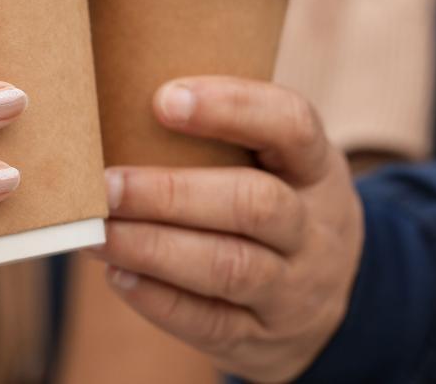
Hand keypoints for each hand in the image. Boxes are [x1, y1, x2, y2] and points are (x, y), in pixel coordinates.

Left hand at [89, 76, 363, 382]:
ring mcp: (294, 289)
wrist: (336, 297)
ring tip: (98, 233)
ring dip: (154, 248)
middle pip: (254, 205)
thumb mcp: (280, 163)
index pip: (292, 125)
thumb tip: (121, 103)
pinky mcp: (262, 337)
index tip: (163, 99)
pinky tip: (118, 275)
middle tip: (106, 183)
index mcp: (317, 168)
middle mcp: (314, 229)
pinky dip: (158, 299)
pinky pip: (211, 323)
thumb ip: (227, 137)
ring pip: (229, 268)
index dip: (232, 108)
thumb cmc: (280, 202)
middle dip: (171, 193)